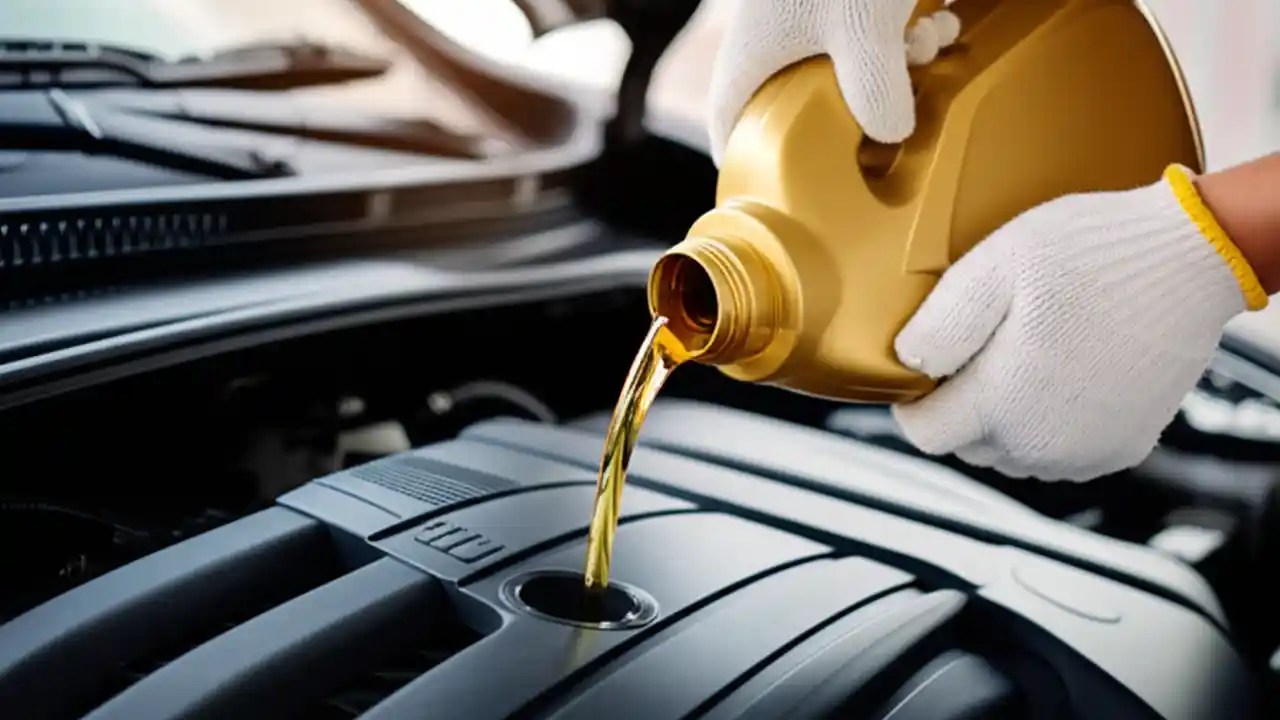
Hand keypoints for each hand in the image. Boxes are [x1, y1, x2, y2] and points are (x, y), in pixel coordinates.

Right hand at [707, 0, 959, 163]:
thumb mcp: (864, 24)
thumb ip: (876, 89)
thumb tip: (893, 135)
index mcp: (753, 52)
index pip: (729, 125)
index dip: (745, 163)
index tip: (774, 193)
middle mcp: (774, 35)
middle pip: (799, 101)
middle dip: (856, 114)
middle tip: (894, 120)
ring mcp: (812, 13)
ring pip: (846, 65)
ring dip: (895, 70)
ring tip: (930, 45)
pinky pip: (871, 32)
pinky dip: (903, 35)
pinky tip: (937, 19)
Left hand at [891, 165, 1268, 480]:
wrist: (1193, 257)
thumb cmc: (1093, 252)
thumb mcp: (997, 265)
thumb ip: (942, 322)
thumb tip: (907, 363)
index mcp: (1003, 402)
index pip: (925, 434)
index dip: (913, 401)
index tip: (927, 367)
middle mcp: (1041, 444)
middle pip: (966, 445)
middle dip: (960, 406)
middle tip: (981, 348)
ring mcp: (1086, 452)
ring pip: (1010, 454)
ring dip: (1003, 420)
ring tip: (1023, 358)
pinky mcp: (1122, 448)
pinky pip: (1059, 454)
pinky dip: (1049, 425)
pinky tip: (1060, 376)